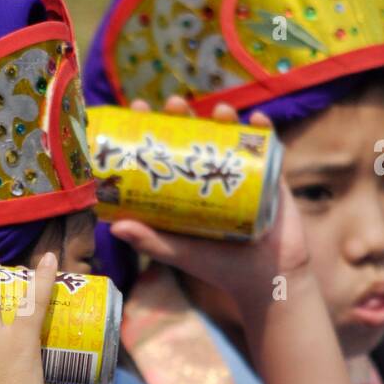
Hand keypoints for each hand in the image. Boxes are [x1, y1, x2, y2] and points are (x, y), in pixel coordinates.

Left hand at [109, 95, 310, 309]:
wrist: (267, 280)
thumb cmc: (218, 268)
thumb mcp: (179, 252)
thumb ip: (150, 241)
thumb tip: (113, 227)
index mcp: (185, 188)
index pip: (164, 150)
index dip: (151, 128)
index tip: (136, 109)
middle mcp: (210, 175)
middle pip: (195, 136)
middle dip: (184, 115)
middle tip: (174, 104)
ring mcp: (241, 173)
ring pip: (230, 136)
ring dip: (225, 118)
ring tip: (220, 111)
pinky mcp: (270, 178)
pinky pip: (268, 148)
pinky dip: (264, 132)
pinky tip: (258, 120)